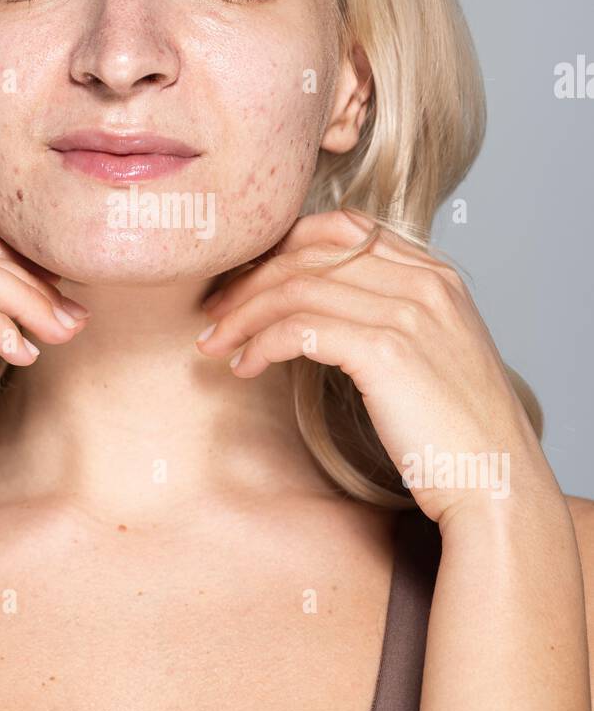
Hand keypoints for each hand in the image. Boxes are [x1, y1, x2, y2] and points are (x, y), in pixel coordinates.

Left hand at [196, 209, 556, 525]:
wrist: (495, 481)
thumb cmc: (456, 431)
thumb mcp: (431, 353)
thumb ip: (388, 315)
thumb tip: (314, 311)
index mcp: (435, 274)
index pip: (342, 229)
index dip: (284, 246)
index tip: (247, 278)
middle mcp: (424, 281)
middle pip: (310, 255)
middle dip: (250, 280)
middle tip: (214, 312)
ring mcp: (407, 312)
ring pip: (296, 288)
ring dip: (243, 316)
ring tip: (215, 344)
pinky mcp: (386, 351)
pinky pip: (299, 330)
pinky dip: (260, 344)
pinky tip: (245, 366)